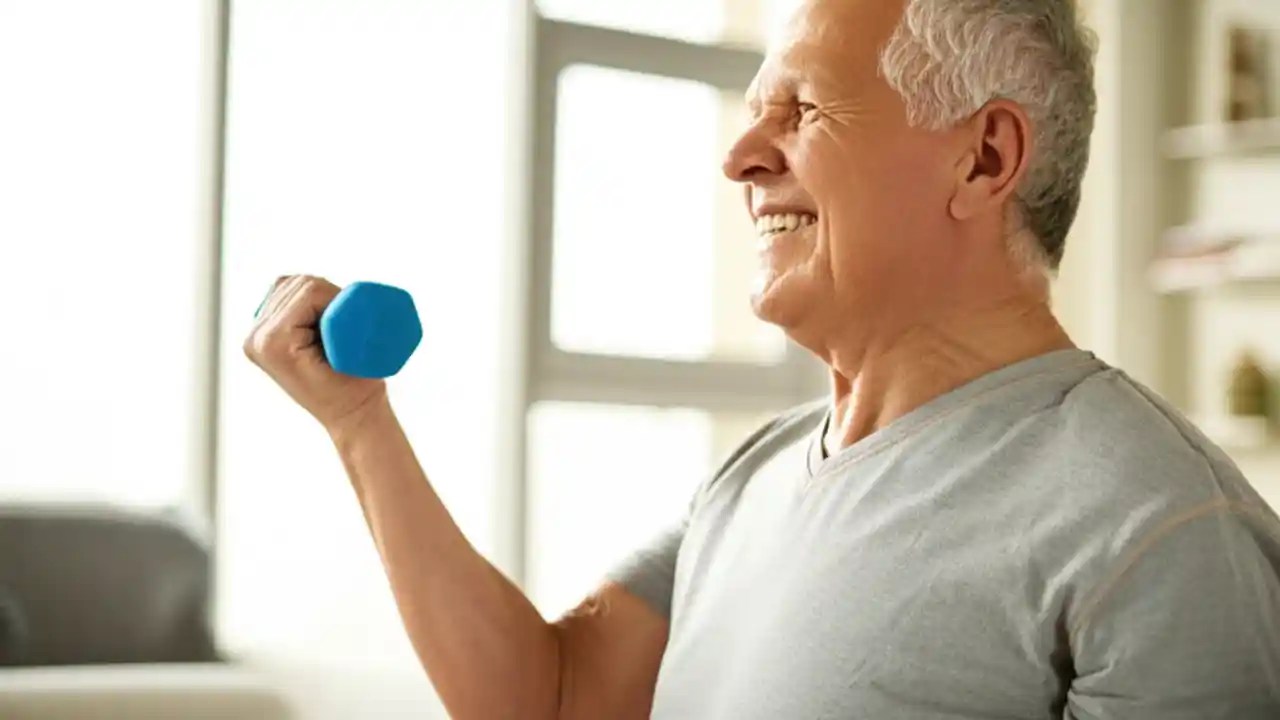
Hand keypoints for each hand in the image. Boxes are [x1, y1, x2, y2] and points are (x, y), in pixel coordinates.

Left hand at [244, 275, 388, 433]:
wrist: (349, 415)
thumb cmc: (357, 391)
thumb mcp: (352, 354)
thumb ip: (340, 321)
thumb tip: (340, 298)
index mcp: (273, 341)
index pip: (309, 291)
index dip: (339, 298)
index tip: (352, 323)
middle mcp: (257, 336)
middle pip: (298, 283)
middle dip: (329, 295)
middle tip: (347, 324)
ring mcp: (257, 335)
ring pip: (291, 284)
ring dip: (319, 296)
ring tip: (334, 324)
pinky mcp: (264, 334)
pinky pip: (283, 295)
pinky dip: (305, 297)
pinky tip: (318, 315)